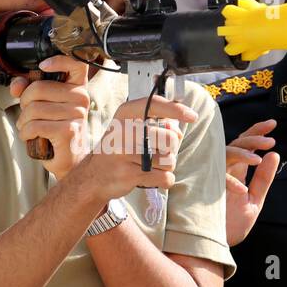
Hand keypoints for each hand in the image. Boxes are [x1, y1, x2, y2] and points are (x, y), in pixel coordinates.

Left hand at [10, 54, 91, 179]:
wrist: (69, 160)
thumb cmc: (56, 130)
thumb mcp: (42, 105)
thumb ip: (28, 90)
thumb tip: (16, 86)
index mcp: (77, 87)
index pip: (76, 63)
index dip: (58, 60)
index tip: (42, 67)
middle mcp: (81, 98)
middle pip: (39, 88)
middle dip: (24, 103)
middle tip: (28, 115)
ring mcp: (76, 114)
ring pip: (34, 108)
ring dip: (23, 121)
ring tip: (28, 128)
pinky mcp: (68, 130)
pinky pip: (35, 125)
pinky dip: (26, 133)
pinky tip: (30, 137)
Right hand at [72, 94, 196, 201]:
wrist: (94, 176)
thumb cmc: (119, 150)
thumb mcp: (131, 128)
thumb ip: (156, 122)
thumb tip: (181, 122)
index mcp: (124, 114)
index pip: (154, 105)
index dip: (177, 110)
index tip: (192, 116)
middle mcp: (123, 131)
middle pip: (169, 139)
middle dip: (170, 149)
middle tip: (156, 152)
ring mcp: (125, 153)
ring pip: (169, 160)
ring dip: (165, 166)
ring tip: (149, 165)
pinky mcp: (129, 174)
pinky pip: (165, 177)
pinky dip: (163, 180)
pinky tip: (149, 177)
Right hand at [225, 119, 280, 245]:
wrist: (215, 246)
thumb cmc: (231, 224)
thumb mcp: (254, 200)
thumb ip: (264, 179)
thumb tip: (274, 154)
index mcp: (235, 170)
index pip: (245, 144)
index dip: (257, 132)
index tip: (272, 124)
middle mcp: (224, 170)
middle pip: (237, 143)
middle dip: (253, 138)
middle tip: (270, 141)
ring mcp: (213, 177)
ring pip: (226, 154)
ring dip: (243, 154)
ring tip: (258, 159)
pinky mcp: (203, 188)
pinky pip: (216, 178)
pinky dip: (229, 183)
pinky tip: (242, 190)